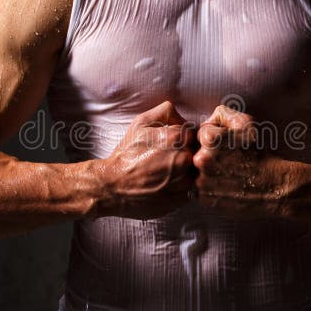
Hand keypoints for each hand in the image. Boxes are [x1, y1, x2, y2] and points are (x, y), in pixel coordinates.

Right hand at [96, 101, 197, 219]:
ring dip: (186, 172)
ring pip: (196, 172)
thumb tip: (183, 116)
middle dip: (186, 155)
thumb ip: (166, 111)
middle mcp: (184, 159)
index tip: (171, 145)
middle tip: (166, 160)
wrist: (112, 185)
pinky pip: (191, 190)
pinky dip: (182, 188)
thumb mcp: (141, 123)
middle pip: (198, 153)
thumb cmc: (126, 154)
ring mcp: (183, 181)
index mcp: (177, 138)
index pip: (195, 134)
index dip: (184, 139)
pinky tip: (166, 185)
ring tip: (165, 173)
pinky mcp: (181, 199)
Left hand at [192, 105, 286, 218]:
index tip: (228, 147)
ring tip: (227, 174)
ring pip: (196, 172)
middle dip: (209, 155)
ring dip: (208, 172)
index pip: (202, 134)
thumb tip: (206, 121)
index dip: (216, 139)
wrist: (273, 185)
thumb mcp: (246, 123)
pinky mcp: (204, 199)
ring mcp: (201, 182)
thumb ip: (222, 114)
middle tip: (228, 161)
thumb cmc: (260, 153)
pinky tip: (225, 186)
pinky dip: (209, 188)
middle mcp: (202, 160)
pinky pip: (199, 190)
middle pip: (197, 153)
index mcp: (210, 139)